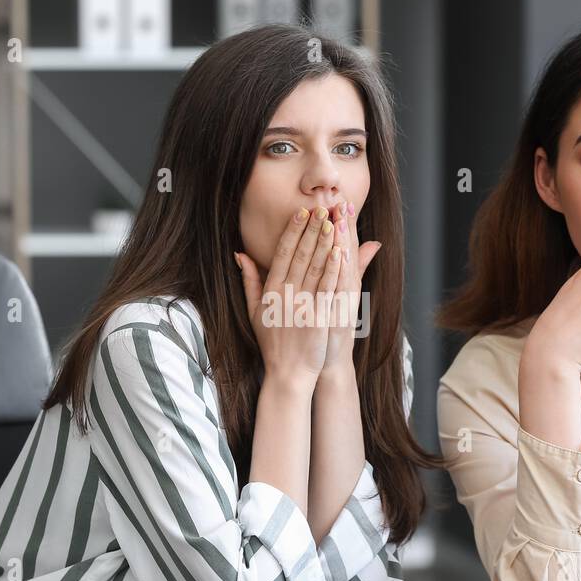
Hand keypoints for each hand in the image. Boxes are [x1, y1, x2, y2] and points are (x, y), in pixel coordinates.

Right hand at [236, 205, 342, 382]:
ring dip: (324, 243)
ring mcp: (302, 307)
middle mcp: (285, 296)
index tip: (300, 212)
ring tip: (333, 221)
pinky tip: (340, 252)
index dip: (292, 232)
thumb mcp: (254, 311)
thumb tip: (240, 254)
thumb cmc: (273, 342)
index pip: (282, 254)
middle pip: (299, 256)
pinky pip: (327, 289)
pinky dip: (334, 270)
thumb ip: (249, 280)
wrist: (288, 373)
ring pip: (315, 268)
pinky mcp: (317, 318)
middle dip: (311, 230)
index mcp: (270, 291)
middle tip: (321, 208)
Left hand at [322, 200, 380, 373]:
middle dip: (343, 226)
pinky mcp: (338, 313)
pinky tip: (339, 252)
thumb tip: (355, 249)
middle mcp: (344, 289)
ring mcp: (342, 300)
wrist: (325, 362)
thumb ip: (342, 274)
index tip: (337, 202)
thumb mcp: (335, 300)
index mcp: (338, 283)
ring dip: (343, 242)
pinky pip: (339, 288)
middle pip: (344, 251)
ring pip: (343, 265)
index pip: (339, 248)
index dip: (340, 226)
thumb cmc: (324, 330)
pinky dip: (340, 271)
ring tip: (341, 218)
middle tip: (341, 200)